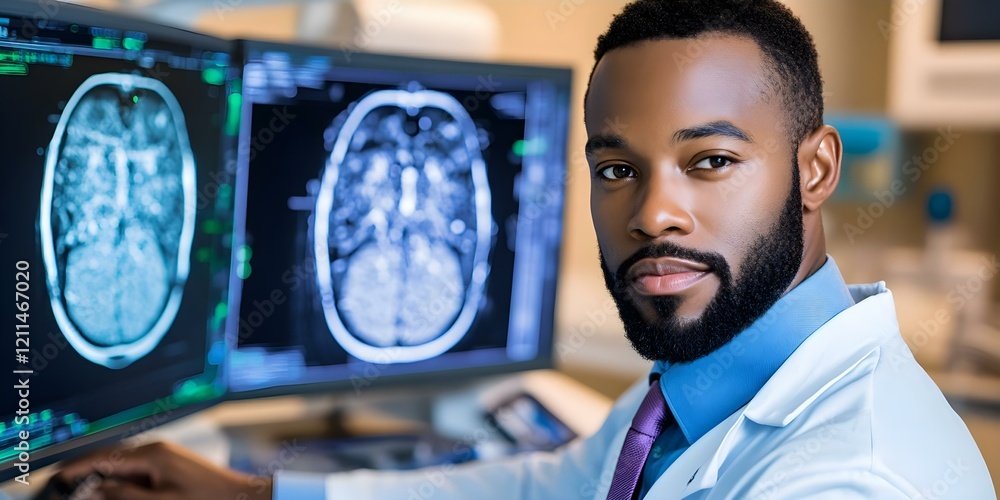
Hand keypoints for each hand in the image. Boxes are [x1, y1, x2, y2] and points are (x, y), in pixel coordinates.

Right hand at [54, 441, 272, 499]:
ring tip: (85, 490)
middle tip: (65, 487)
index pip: (104, 457)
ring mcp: (164, 456)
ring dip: (104, 479)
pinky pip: (137, 471)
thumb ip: (124, 496)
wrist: (242, 497)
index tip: (56, 478)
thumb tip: (93, 489)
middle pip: (110, 459)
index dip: (77, 468)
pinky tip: (114, 491)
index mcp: (152, 454)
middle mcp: (156, 449)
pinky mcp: (170, 465)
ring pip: (122, 465)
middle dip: (86, 474)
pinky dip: (122, 482)